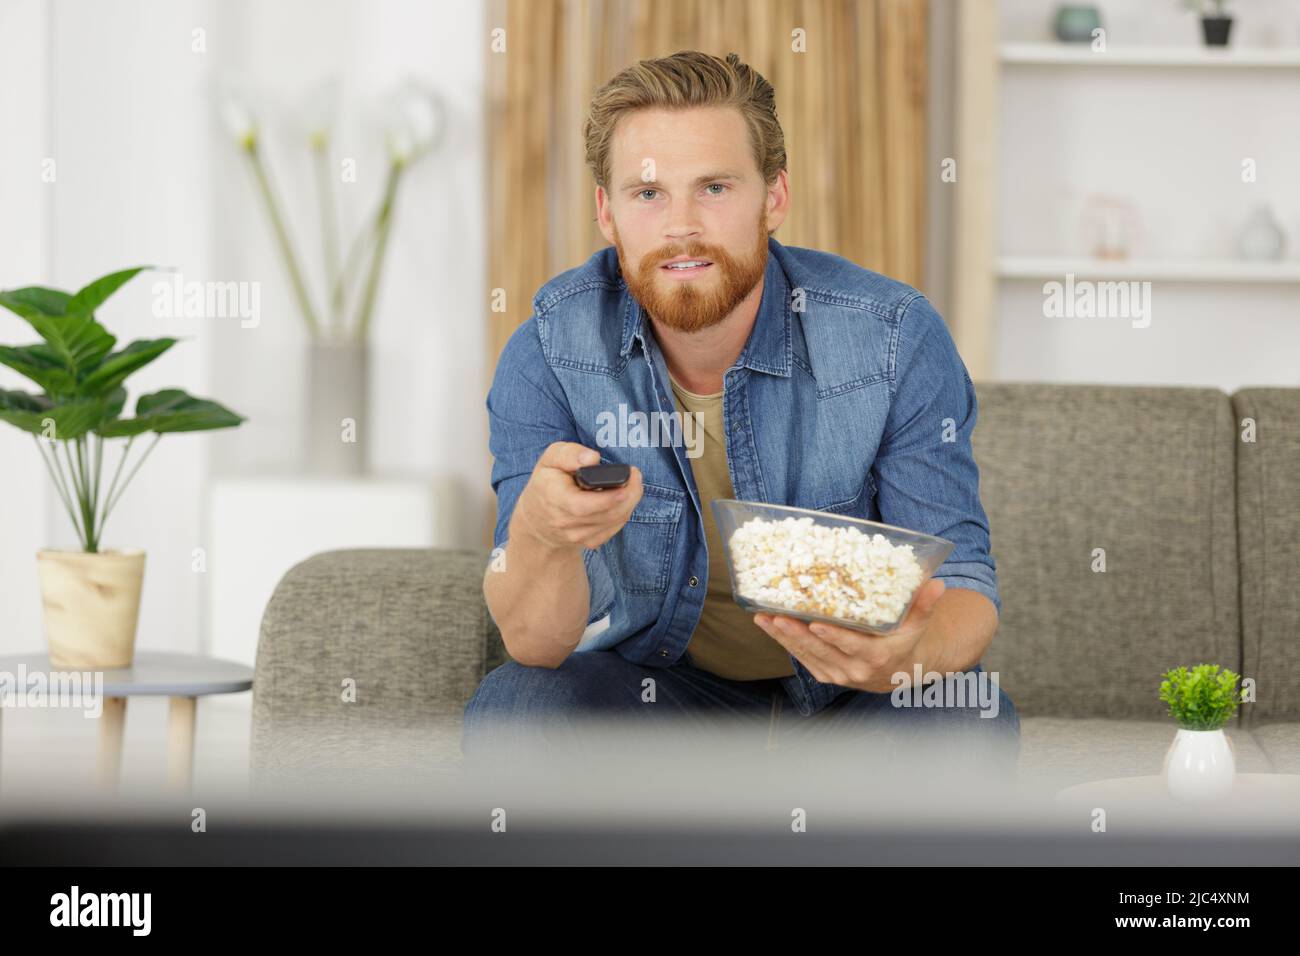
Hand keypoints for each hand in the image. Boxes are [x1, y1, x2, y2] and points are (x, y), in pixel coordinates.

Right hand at [512, 442, 642, 551]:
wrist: (537, 521)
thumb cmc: (546, 484)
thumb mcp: (549, 460)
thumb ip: (569, 454)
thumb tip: (592, 458)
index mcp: (554, 498)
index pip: (584, 505)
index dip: (610, 496)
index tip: (628, 478)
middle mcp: (566, 522)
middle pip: (608, 513)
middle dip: (630, 494)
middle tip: (636, 475)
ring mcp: (578, 536)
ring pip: (615, 521)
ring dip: (630, 502)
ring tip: (633, 483)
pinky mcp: (589, 542)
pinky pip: (614, 528)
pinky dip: (624, 512)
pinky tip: (623, 499)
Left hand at [753, 578, 946, 692]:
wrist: (901, 670)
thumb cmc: (907, 639)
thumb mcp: (918, 623)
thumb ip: (924, 604)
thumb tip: (936, 583)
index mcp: (877, 657)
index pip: (852, 646)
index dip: (833, 636)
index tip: (815, 623)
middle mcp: (855, 670)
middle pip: (822, 651)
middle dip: (796, 634)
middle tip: (776, 616)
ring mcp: (838, 675)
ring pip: (807, 656)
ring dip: (783, 638)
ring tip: (763, 618)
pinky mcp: (826, 674)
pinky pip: (803, 659)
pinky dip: (785, 644)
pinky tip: (770, 626)